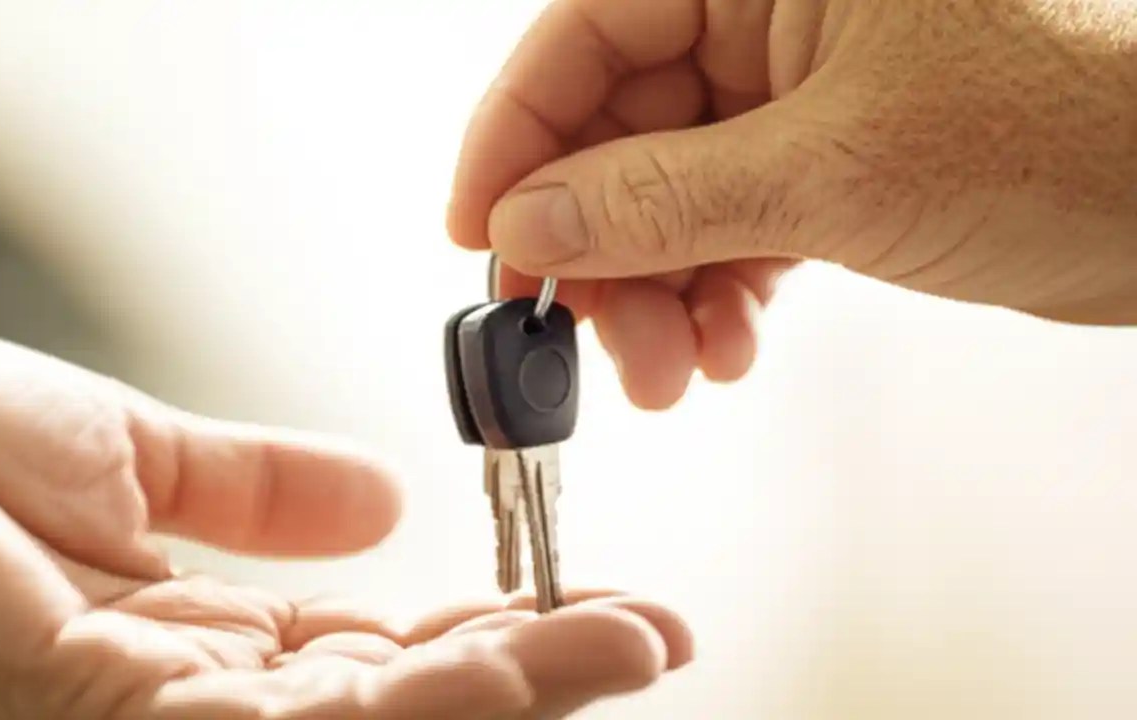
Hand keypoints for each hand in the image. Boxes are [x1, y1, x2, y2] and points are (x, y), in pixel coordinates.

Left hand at [0, 325, 690, 718]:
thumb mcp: (133, 454)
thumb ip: (256, 489)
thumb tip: (384, 498)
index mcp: (202, 642)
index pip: (382, 659)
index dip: (494, 632)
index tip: (589, 592)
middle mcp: (202, 707)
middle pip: (404, 712)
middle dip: (539, 678)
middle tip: (657, 637)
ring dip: (516, 696)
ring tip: (631, 646)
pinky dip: (426, 702)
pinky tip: (517, 664)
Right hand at [449, 0, 1136, 408]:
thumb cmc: (1066, 126)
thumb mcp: (837, 169)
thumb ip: (664, 196)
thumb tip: (531, 220)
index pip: (584, 31)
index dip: (516, 136)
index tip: (480, 231)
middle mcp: (765, 12)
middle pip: (616, 129)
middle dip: (601, 248)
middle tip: (593, 338)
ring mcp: (791, 93)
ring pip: (665, 193)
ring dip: (654, 289)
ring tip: (671, 368)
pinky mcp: (822, 160)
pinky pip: (724, 226)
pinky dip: (712, 291)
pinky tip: (723, 344)